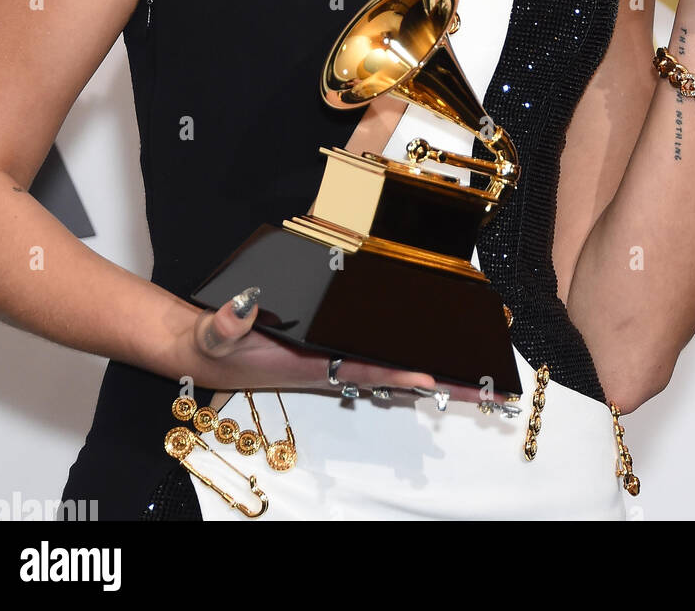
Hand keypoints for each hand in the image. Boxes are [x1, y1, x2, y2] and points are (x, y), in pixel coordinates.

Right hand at [181, 289, 487, 405]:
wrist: (211, 354)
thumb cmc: (219, 346)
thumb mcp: (217, 335)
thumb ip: (227, 324)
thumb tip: (244, 304)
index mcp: (312, 365)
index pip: (362, 368)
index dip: (396, 374)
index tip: (431, 378)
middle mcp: (333, 366)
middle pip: (394, 375)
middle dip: (438, 384)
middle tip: (484, 390)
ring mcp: (338, 360)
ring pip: (394, 369)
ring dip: (434, 374)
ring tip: (478, 379)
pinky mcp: (336, 351)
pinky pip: (381, 357)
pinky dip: (410, 359)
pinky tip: (436, 359)